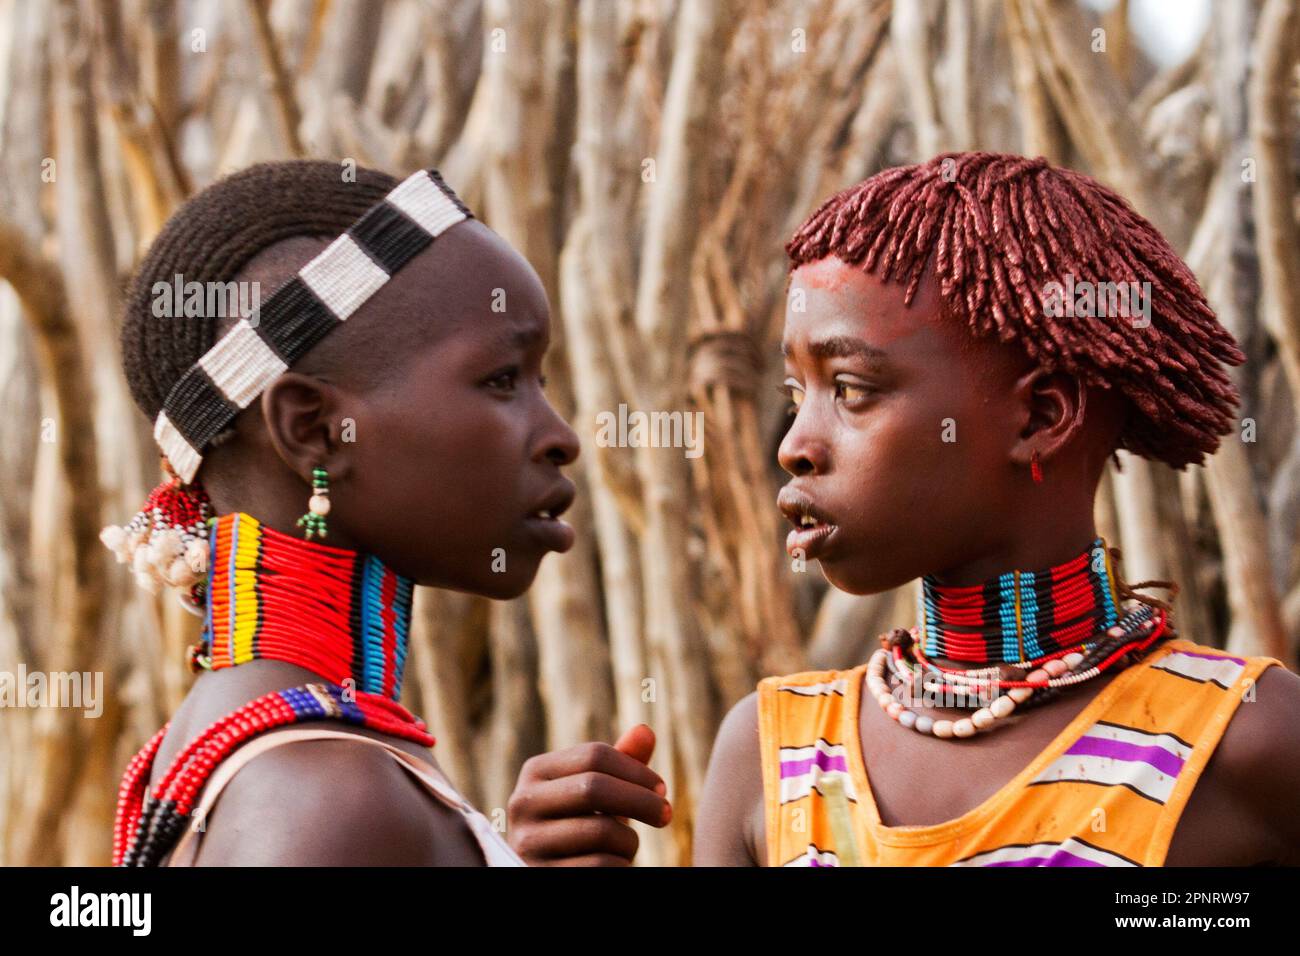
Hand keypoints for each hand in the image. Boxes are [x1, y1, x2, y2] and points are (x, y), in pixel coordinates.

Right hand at [506, 724, 671, 865]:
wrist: (551, 872)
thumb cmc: (580, 825)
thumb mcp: (598, 794)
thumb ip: (620, 763)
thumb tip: (646, 731)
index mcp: (535, 772)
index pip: (594, 754)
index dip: (636, 770)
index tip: (661, 788)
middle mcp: (522, 803)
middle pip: (594, 787)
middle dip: (641, 800)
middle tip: (667, 814)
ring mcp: (527, 842)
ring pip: (601, 830)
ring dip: (630, 841)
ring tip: (629, 847)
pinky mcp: (540, 874)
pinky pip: (600, 865)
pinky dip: (621, 865)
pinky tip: (616, 865)